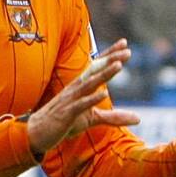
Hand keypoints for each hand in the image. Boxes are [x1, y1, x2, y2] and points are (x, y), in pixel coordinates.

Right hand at [27, 39, 139, 154]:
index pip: (97, 66)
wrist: (36, 133)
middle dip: (111, 60)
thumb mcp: (92, 119)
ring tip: (119, 65)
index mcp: (81, 86)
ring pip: (89, 84)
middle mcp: (76, 89)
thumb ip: (114, 117)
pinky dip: (91, 99)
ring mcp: (71, 100)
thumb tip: (139, 119)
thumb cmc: (64, 122)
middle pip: (95, 70)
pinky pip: (80, 104)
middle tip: (127, 50)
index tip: (124, 43)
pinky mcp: (66, 114)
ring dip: (104, 74)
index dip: (110, 55)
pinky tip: (103, 94)